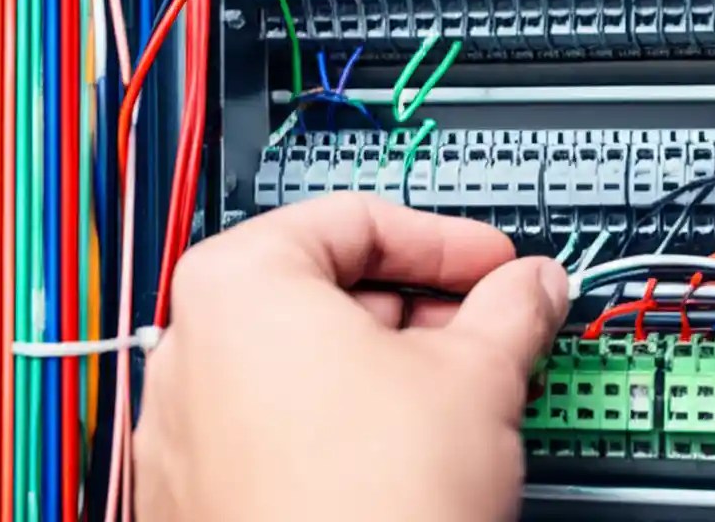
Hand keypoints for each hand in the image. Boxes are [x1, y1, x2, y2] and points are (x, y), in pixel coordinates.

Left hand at [134, 193, 567, 521]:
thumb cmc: (370, 509)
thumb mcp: (476, 376)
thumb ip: (510, 309)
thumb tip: (531, 288)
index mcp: (238, 285)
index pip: (356, 222)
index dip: (445, 241)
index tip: (494, 267)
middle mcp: (189, 350)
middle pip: (324, 292)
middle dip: (418, 311)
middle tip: (487, 332)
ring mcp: (183, 431)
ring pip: (300, 365)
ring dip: (384, 369)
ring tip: (453, 402)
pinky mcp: (195, 497)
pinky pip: (273, 431)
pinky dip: (340, 425)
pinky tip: (400, 457)